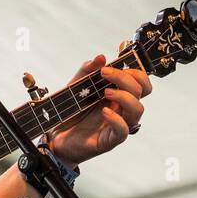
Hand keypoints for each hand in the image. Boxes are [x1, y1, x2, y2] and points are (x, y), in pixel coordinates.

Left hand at [47, 44, 151, 164]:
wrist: (55, 136)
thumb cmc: (70, 113)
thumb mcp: (75, 87)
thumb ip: (86, 71)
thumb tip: (101, 57)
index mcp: (117, 94)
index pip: (140, 81)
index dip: (135, 70)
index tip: (116, 62)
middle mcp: (121, 108)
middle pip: (141, 91)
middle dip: (126, 78)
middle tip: (105, 74)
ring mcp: (117, 124)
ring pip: (138, 110)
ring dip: (125, 97)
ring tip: (105, 92)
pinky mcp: (109, 140)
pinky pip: (123, 131)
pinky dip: (116, 119)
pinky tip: (104, 111)